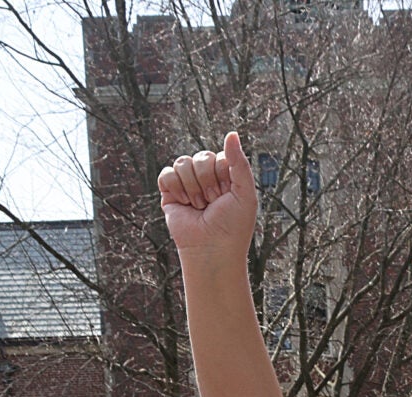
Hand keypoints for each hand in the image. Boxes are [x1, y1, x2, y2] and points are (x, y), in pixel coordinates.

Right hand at [159, 132, 261, 266]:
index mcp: (225, 176)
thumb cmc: (233, 225)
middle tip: (212, 203)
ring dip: (192, 187)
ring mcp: (187, 184)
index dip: (221, 174)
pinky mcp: (169, 192)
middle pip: (200, 157)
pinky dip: (175, 188)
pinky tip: (184, 203)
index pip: (218, 156)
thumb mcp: (245, 192)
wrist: (212, 249)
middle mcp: (206, 178)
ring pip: (182, 162)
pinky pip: (166, 173)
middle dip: (207, 181)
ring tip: (199, 206)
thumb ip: (239, 162)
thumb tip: (232, 133)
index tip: (227, 195)